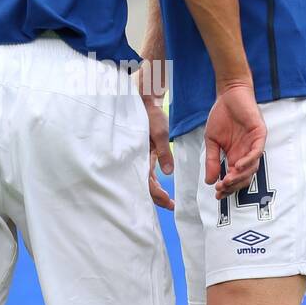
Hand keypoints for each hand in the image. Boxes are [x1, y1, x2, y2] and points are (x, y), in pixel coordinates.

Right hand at [134, 71, 173, 210]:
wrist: (140, 100)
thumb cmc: (148, 114)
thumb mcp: (159, 132)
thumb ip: (163, 153)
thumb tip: (168, 172)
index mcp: (139, 156)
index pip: (147, 183)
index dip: (157, 195)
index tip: (170, 203)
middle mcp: (135, 159)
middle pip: (144, 185)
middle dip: (156, 197)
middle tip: (169, 205)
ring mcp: (136, 156)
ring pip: (143, 179)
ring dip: (154, 190)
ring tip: (165, 199)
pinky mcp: (140, 151)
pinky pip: (144, 170)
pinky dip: (151, 180)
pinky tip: (157, 183)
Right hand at [204, 82, 265, 198]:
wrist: (228, 95)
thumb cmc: (221, 116)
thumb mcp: (211, 141)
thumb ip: (211, 160)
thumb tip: (209, 181)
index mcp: (235, 156)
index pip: (234, 178)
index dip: (227, 187)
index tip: (217, 194)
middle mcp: (246, 154)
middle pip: (245, 177)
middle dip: (233, 185)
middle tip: (221, 187)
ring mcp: (254, 145)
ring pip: (252, 167)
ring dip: (240, 176)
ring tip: (227, 179)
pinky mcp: (259, 134)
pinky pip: (257, 152)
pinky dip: (248, 161)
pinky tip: (237, 166)